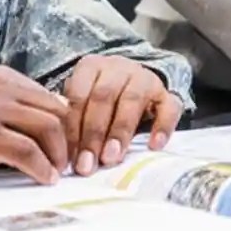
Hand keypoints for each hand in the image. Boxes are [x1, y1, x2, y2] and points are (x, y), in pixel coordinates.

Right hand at [0, 66, 69, 184]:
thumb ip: (4, 104)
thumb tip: (33, 127)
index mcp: (1, 77)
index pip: (51, 97)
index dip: (68, 124)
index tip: (72, 142)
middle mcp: (1, 88)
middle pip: (56, 111)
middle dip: (70, 139)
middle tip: (72, 159)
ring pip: (48, 129)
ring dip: (60, 155)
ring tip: (59, 171)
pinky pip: (26, 152)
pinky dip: (41, 168)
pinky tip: (43, 177)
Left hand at [62, 55, 182, 175]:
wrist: (133, 84)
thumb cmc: (100, 101)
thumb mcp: (82, 102)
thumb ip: (74, 119)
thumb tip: (62, 152)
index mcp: (91, 66)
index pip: (78, 94)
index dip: (72, 126)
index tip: (69, 156)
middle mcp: (118, 67)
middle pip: (103, 97)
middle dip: (94, 133)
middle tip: (88, 164)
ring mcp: (144, 78)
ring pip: (132, 100)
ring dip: (120, 131)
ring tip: (111, 158)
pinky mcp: (166, 93)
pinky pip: (169, 107)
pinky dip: (162, 126)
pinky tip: (154, 146)